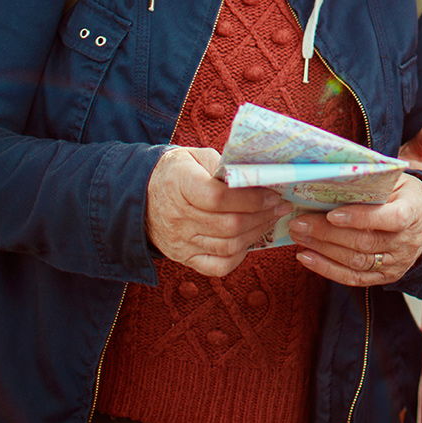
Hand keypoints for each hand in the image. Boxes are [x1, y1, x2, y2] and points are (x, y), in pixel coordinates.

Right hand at [146, 146, 291, 277]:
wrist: (140, 196)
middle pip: (228, 225)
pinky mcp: (184, 257)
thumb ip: (224, 165)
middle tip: (280, 207)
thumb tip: (258, 176)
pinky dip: (239, 256)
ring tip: (271, 220)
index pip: (218, 198)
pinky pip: (217, 266)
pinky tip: (250, 240)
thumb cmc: (177, 172)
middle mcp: (178, 216)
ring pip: (227, 245)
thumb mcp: (195, 156)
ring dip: (257, 233)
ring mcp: (180, 241)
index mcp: (179, 184)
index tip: (272, 194)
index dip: (250, 199)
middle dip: (262, 216)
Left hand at [290, 171, 421, 285]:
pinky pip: (353, 278)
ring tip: (299, 235)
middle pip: (364, 242)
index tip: (332, 213)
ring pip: (356, 261)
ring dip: (322, 250)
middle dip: (328, 233)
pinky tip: (306, 257)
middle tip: (300, 221)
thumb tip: (366, 156)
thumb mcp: (403, 176)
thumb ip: (387, 168)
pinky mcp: (383, 277)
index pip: (391, 219)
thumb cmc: (407, 195)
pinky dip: (327, 269)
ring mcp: (395, 263)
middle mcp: (405, 242)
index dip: (361, 218)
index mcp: (413, 212)